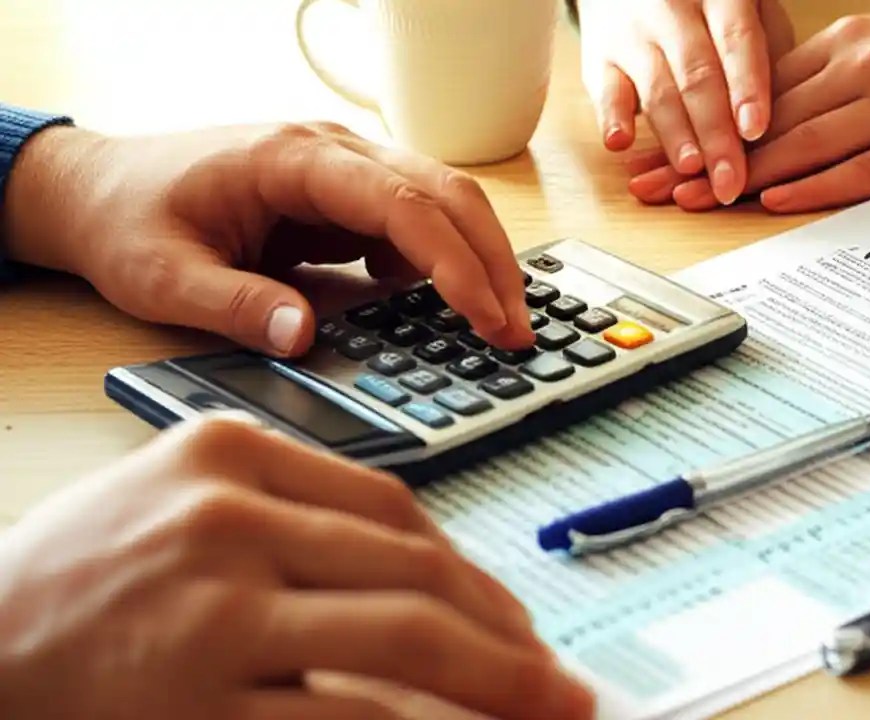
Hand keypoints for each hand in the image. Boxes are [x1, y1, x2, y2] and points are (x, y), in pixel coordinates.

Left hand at [0, 122, 534, 354]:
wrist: (99, 189)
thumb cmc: (128, 220)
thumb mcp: (161, 275)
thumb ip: (232, 305)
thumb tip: (303, 336)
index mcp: (292, 159)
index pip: (403, 203)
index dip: (455, 262)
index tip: (485, 318)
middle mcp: (331, 152)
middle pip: (446, 193)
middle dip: (492, 262)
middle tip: (516, 331)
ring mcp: (342, 171)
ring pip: (442, 202)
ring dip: (478, 259)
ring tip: (496, 323)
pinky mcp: (344, 198)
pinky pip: (415, 222)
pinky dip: (444, 261)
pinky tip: (439, 304)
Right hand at [0, 414, 594, 719]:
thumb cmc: (80, 578)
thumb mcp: (180, 501)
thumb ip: (297, 518)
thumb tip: (427, 575)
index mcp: (228, 455)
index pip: (395, 509)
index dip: (475, 571)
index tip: (516, 618)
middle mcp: (226, 522)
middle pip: (415, 571)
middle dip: (508, 634)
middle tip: (561, 680)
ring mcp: (210, 613)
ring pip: (401, 642)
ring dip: (495, 683)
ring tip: (548, 710)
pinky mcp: (194, 705)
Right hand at [578, 0, 794, 204]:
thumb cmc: (708, 9)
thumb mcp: (748, 12)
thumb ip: (767, 56)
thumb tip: (781, 123)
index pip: (737, 41)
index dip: (746, 87)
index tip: (755, 131)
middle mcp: (673, 9)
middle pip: (697, 76)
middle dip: (714, 132)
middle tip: (729, 179)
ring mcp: (632, 34)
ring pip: (656, 88)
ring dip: (673, 133)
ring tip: (690, 168)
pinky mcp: (599, 57)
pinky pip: (604, 90)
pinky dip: (611, 117)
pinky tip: (620, 143)